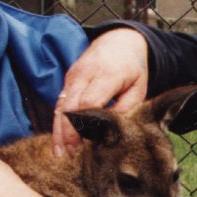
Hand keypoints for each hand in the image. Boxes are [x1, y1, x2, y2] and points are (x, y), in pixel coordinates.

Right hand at [52, 28, 150, 155]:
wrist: (118, 42)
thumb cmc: (132, 68)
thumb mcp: (138, 87)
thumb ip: (125, 107)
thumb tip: (110, 131)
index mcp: (107, 74)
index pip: (89, 101)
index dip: (86, 125)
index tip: (89, 144)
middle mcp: (85, 74)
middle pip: (70, 106)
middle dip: (69, 131)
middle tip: (72, 154)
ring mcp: (73, 76)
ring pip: (60, 106)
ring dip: (59, 131)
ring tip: (61, 154)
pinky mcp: (67, 80)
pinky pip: (60, 104)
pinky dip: (58, 124)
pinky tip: (59, 143)